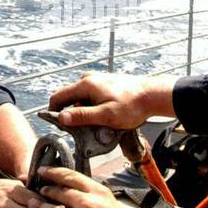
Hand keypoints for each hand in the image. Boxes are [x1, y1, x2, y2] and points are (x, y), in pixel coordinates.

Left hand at [9, 167, 146, 207]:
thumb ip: (108, 205)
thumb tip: (101, 202)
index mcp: (101, 195)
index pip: (73, 177)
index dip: (55, 172)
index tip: (45, 170)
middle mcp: (86, 203)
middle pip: (59, 191)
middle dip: (46, 189)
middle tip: (39, 188)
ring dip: (38, 206)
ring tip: (31, 204)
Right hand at [48, 73, 175, 129]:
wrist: (152, 95)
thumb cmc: (132, 105)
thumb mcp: (106, 115)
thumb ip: (82, 116)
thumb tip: (61, 118)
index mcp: (85, 84)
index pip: (58, 97)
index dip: (54, 112)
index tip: (60, 126)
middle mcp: (89, 79)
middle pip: (70, 99)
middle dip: (74, 114)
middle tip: (87, 128)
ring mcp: (97, 81)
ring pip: (82, 100)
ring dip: (86, 112)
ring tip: (101, 123)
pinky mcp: (105, 85)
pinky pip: (92, 98)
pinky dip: (95, 108)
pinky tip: (107, 116)